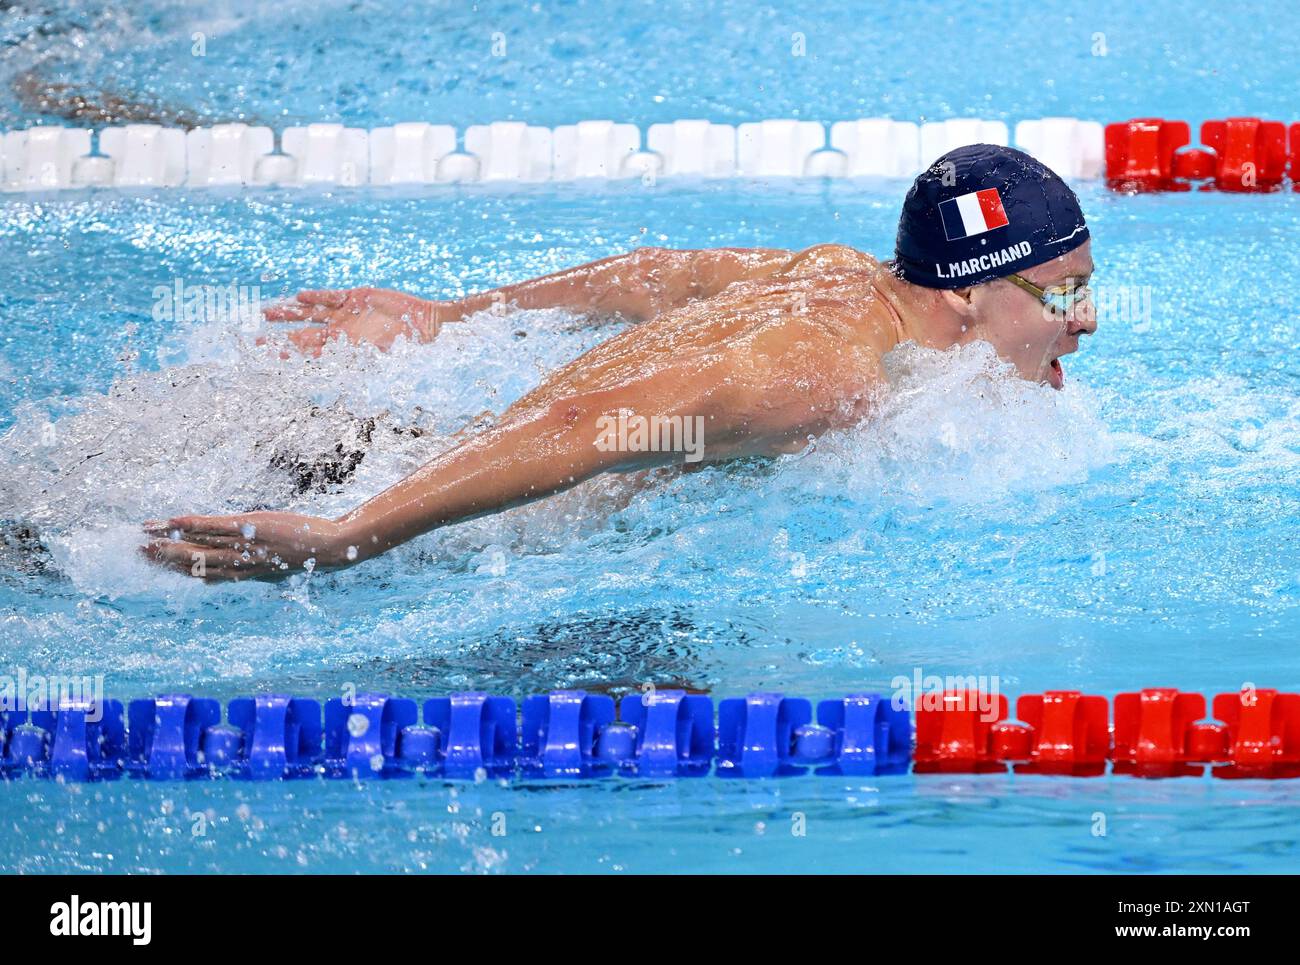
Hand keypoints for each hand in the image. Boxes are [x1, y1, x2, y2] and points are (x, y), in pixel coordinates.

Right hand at [141, 511, 357, 581]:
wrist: (329, 548)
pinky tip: (173, 521)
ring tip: (144, 536)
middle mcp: (238, 564)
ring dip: (169, 541)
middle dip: (163, 559)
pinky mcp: (250, 528)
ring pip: (198, 546)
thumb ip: (245, 565)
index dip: (175, 571)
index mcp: (242, 574)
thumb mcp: (270, 563)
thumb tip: (224, 568)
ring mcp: (242, 546)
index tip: (153, 567)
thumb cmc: (301, 552)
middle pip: (193, 564)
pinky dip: (192, 525)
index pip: (201, 575)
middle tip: (136, 552)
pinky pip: (215, 528)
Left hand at [263, 287, 449, 355]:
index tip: (273, 359)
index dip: (293, 356)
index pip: (312, 353)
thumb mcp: (388, 354)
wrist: (424, 321)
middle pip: (303, 335)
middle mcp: (340, 332)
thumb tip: (353, 372)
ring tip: (266, 313)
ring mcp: (345, 314)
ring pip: (310, 313)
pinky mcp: (354, 296)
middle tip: (255, 341)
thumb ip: (370, 359)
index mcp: (346, 349)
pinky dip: (317, 297)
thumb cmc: (409, 342)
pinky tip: (300, 296)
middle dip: (280, 337)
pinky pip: (330, 297)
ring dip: (289, 313)